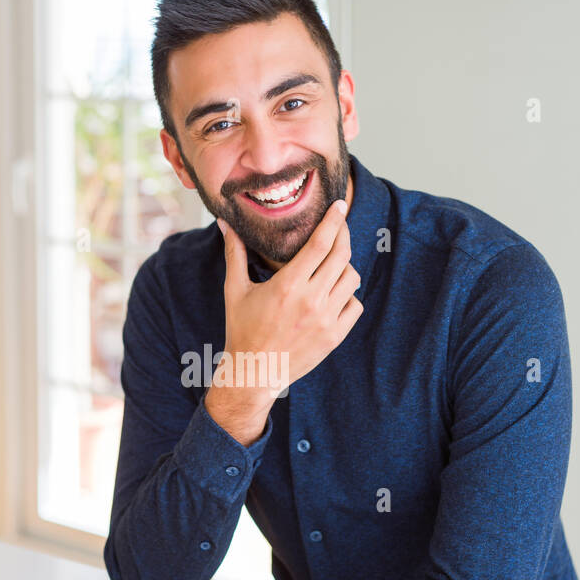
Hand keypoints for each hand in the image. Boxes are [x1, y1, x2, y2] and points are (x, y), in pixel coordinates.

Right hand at [208, 201, 363, 444]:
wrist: (253, 373)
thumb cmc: (241, 330)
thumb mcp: (235, 290)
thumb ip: (234, 253)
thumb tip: (224, 223)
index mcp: (288, 285)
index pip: (321, 243)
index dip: (334, 220)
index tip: (340, 205)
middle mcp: (311, 301)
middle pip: (342, 255)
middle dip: (343, 234)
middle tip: (339, 226)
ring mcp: (326, 320)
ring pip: (352, 279)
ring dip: (344, 267)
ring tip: (331, 265)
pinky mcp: (334, 336)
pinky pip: (355, 305)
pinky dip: (348, 296)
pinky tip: (333, 293)